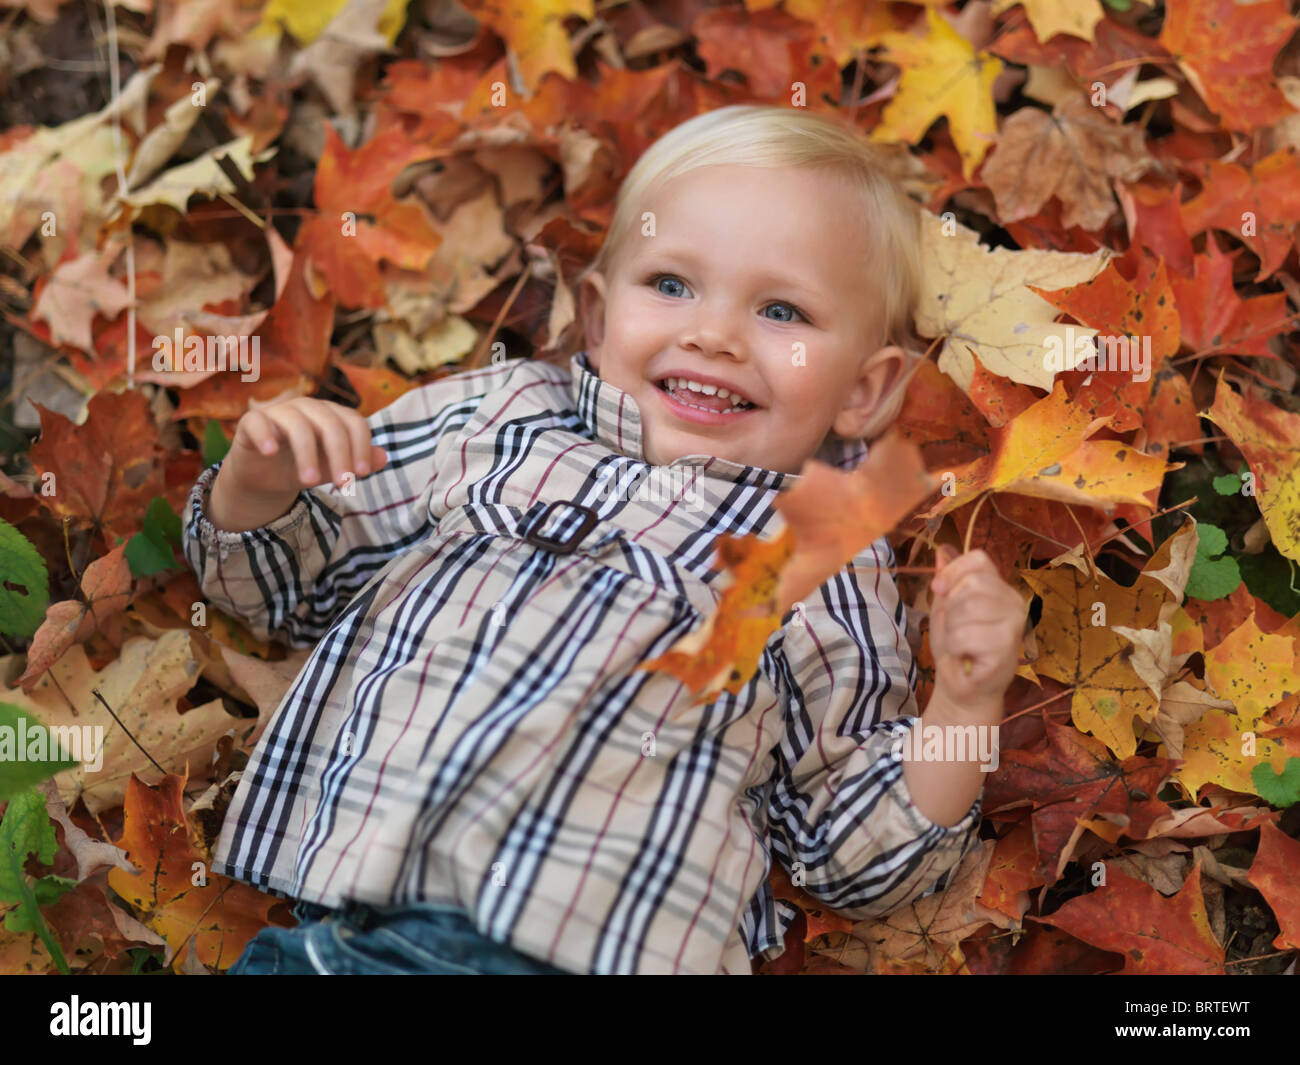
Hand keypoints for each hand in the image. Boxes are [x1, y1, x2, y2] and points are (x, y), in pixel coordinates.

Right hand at [208, 397, 388, 531]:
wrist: (265, 477)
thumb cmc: (303, 467)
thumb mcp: (332, 469)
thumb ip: (356, 463)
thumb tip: (383, 458)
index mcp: (332, 415)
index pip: (354, 423)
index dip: (361, 447)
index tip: (360, 475)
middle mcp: (308, 408)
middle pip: (330, 425)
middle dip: (340, 455)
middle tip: (343, 484)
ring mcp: (279, 412)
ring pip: (298, 425)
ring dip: (307, 455)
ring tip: (311, 483)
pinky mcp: (252, 422)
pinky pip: (258, 422)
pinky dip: (265, 436)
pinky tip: (271, 453)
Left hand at [928, 545, 1026, 712]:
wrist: (961, 685)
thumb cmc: (956, 645)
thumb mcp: (945, 607)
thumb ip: (947, 580)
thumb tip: (942, 549)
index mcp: (1000, 587)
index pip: (978, 559)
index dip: (953, 572)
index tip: (939, 590)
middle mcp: (1014, 601)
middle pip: (971, 584)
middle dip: (950, 608)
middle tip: (955, 628)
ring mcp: (1015, 624)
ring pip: (968, 609)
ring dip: (952, 630)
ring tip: (961, 643)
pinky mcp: (1007, 648)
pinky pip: (967, 636)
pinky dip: (956, 647)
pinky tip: (966, 656)